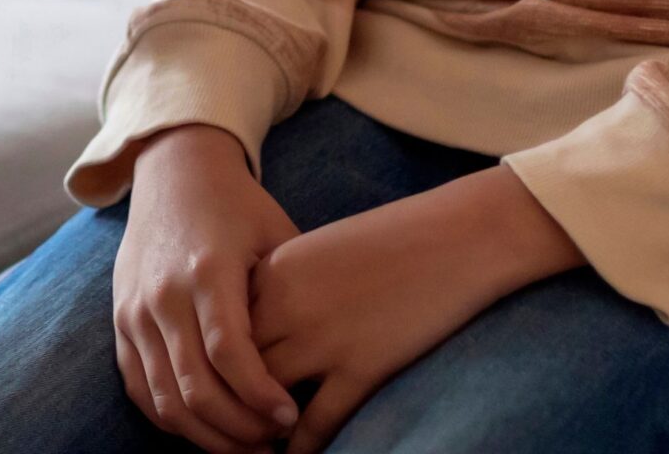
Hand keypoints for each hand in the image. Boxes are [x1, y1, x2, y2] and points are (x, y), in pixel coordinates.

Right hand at [114, 126, 300, 452]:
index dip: (260, 396)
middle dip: (240, 430)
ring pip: (166, 400)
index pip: (229, 354)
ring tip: (248, 446)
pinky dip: (174, 420)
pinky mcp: (121, 322)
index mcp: (206, 269)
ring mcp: (135, 310)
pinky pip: (142, 391)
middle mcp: (163, 293)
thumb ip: (290, 294)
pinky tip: (210, 428)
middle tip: (275, 443)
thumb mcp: (274, 235)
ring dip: (209, 438)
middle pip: (197, 388)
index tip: (291, 418)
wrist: (173, 170)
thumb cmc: (236, 206)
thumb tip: (322, 361)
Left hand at [248, 168, 583, 453]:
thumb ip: (288, 286)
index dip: (218, 361)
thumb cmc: (392, 241)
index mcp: (275, 270)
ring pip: (265, 400)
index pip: (222, 326)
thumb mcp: (322, 251)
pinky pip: (316, 423)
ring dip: (258, 429)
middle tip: (228, 427)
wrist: (454, 236)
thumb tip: (265, 332)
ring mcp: (323, 337)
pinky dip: (301, 448)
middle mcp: (288, 304)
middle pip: (235, 365)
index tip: (215, 386)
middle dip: (228, 400)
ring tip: (258, 447)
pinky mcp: (361, 366)